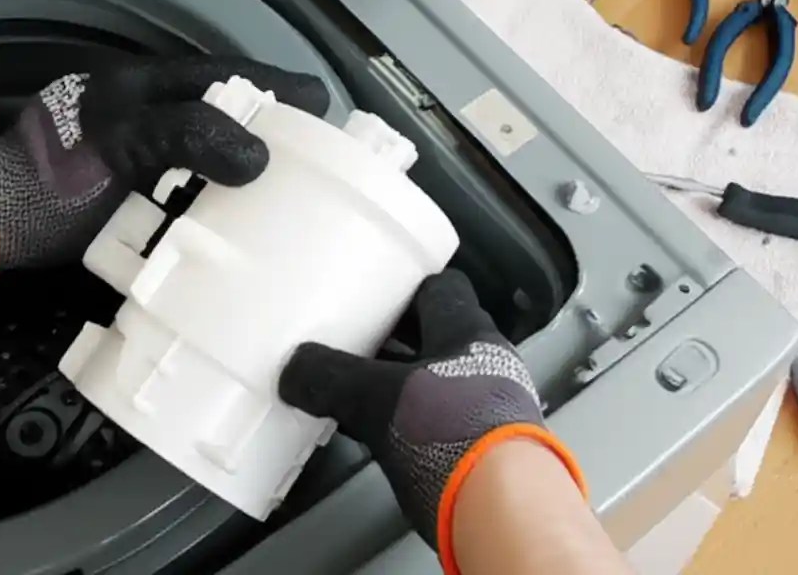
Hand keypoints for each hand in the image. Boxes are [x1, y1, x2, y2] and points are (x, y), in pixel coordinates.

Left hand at [0, 56, 329, 282]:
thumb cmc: (52, 180)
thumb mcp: (127, 147)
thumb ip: (192, 136)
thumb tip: (261, 155)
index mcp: (140, 86)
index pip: (223, 74)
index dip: (274, 85)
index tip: (321, 101)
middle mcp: (135, 109)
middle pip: (214, 105)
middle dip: (263, 121)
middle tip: (311, 147)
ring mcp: (124, 147)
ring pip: (197, 143)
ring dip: (236, 158)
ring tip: (282, 183)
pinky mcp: (115, 184)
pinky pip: (176, 181)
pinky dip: (206, 193)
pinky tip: (226, 216)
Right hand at [278, 270, 584, 561]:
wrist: (503, 510)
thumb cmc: (452, 431)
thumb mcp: (375, 396)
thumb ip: (331, 378)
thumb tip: (294, 369)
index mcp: (467, 332)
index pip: (442, 288)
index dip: (407, 287)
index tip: (375, 290)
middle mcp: (485, 363)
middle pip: (435, 337)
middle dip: (394, 340)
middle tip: (351, 340)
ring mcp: (487, 409)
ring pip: (435, 382)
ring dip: (400, 385)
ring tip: (354, 389)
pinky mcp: (479, 450)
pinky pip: (434, 423)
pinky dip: (405, 423)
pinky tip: (376, 435)